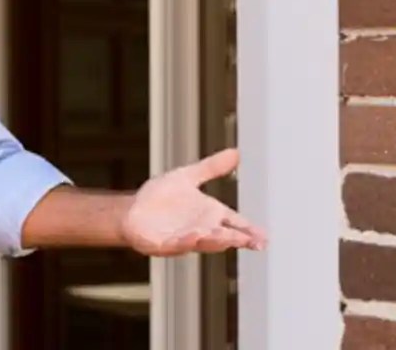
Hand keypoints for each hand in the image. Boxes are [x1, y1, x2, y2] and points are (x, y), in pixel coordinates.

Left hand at [120, 148, 267, 256]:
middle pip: (225, 235)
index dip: (250, 230)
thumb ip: (211, 167)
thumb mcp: (187, 177)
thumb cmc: (159, 198)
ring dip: (217, 240)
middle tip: (257, 242)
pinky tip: (195, 236)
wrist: (130, 210)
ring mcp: (184, 238)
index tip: (265, 237)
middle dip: (239, 238)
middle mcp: (201, 228)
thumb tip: (236, 152)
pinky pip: (178, 243)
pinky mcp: (165, 243)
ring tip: (231, 238)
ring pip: (205, 241)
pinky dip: (187, 241)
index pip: (235, 223)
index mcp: (210, 214)